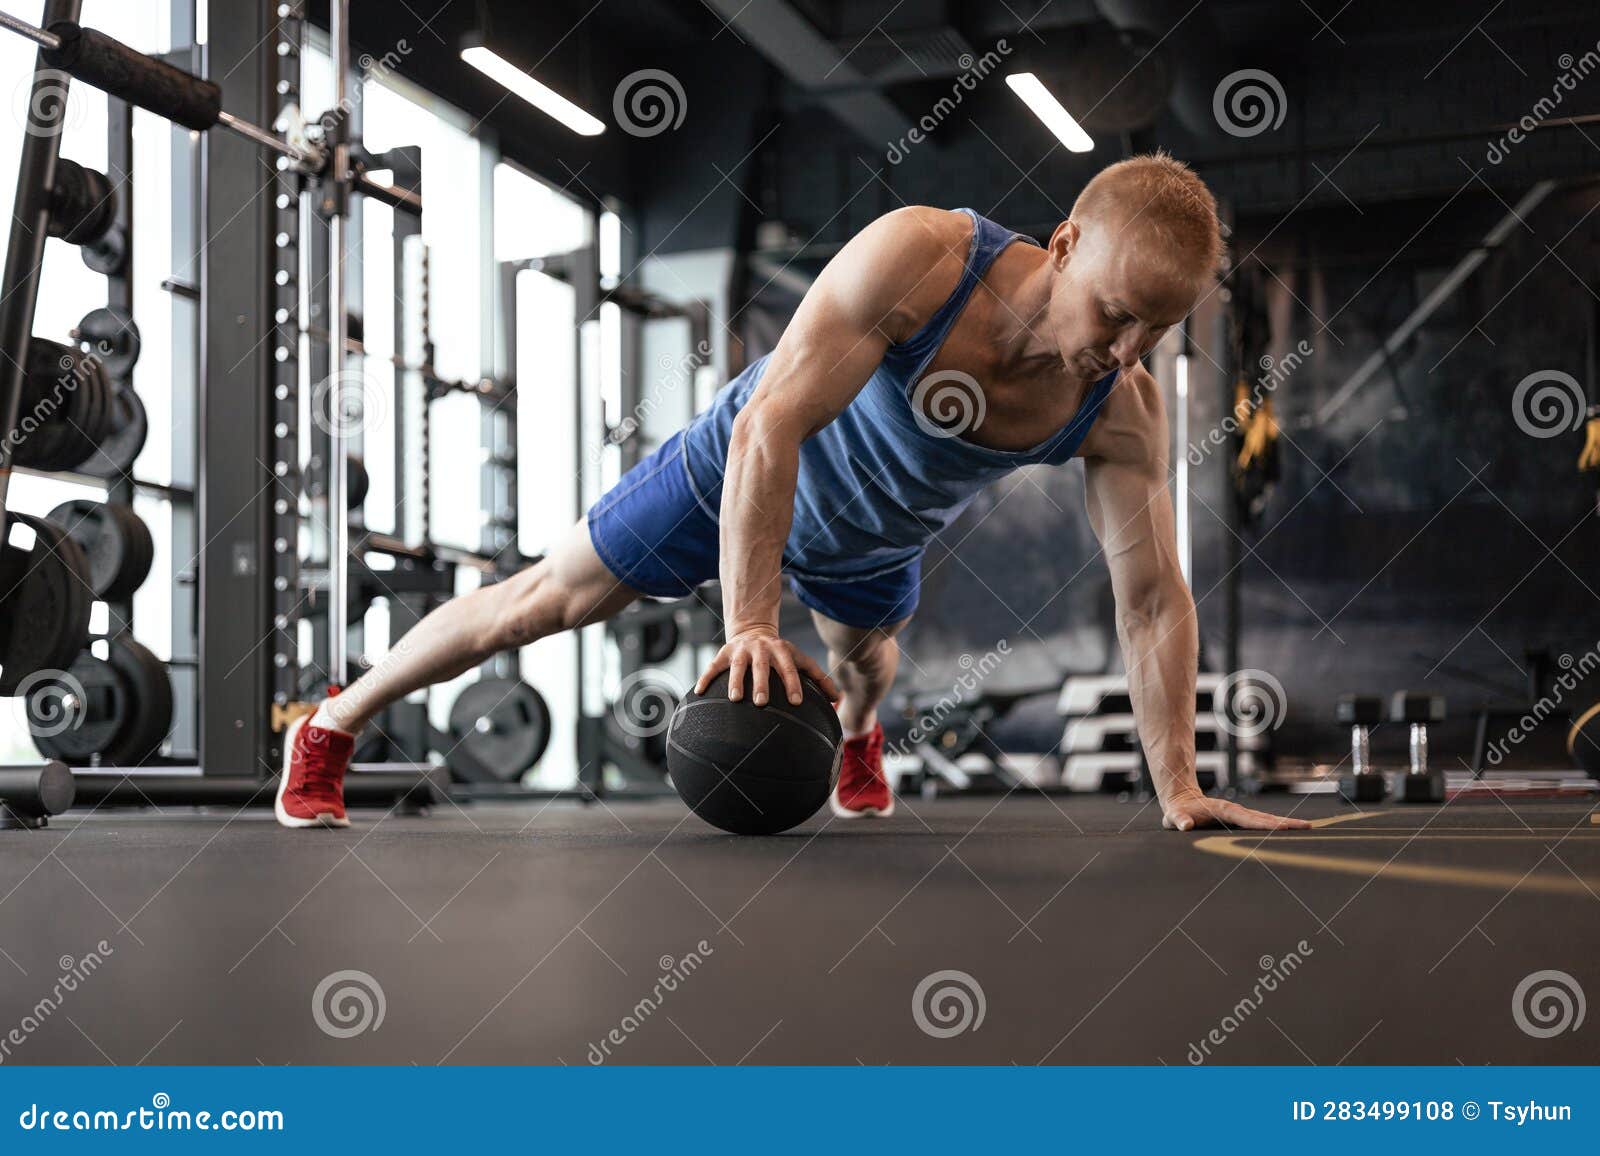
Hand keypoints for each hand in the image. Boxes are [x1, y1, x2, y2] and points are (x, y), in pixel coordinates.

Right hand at [695, 625, 840, 706]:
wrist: (752, 631)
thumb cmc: (780, 654)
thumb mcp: (799, 659)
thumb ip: (818, 678)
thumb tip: (837, 699)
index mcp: (781, 651)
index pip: (790, 667)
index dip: (793, 683)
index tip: (796, 701)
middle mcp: (761, 649)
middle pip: (762, 666)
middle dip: (762, 683)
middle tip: (762, 703)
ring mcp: (740, 651)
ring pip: (737, 666)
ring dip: (736, 681)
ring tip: (736, 699)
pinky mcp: (723, 654)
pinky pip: (712, 667)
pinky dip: (705, 678)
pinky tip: (699, 693)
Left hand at [1161, 791, 1312, 831]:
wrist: (1181, 799)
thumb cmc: (1178, 812)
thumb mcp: (1175, 817)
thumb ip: (1179, 821)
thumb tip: (1184, 825)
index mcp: (1225, 811)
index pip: (1249, 819)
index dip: (1266, 824)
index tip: (1284, 827)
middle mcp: (1236, 811)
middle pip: (1264, 818)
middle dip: (1286, 823)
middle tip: (1308, 827)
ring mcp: (1240, 814)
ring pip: (1266, 819)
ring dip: (1285, 824)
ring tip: (1307, 827)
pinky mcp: (1240, 819)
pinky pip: (1261, 823)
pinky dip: (1276, 826)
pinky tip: (1289, 831)